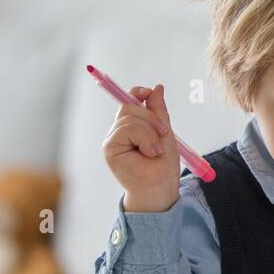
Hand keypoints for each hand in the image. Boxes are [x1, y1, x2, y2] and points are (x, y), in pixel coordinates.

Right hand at [101, 84, 179, 212]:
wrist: (161, 187)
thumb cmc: (163, 165)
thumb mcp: (164, 132)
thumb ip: (158, 110)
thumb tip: (157, 87)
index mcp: (130, 128)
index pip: (128, 101)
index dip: (137, 93)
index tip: (148, 92)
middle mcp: (118, 132)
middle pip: (129, 106)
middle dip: (152, 118)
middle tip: (164, 134)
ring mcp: (111, 140)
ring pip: (130, 117)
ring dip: (151, 132)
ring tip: (155, 150)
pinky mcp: (109, 148)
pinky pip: (128, 129)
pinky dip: (145, 138)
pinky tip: (149, 153)